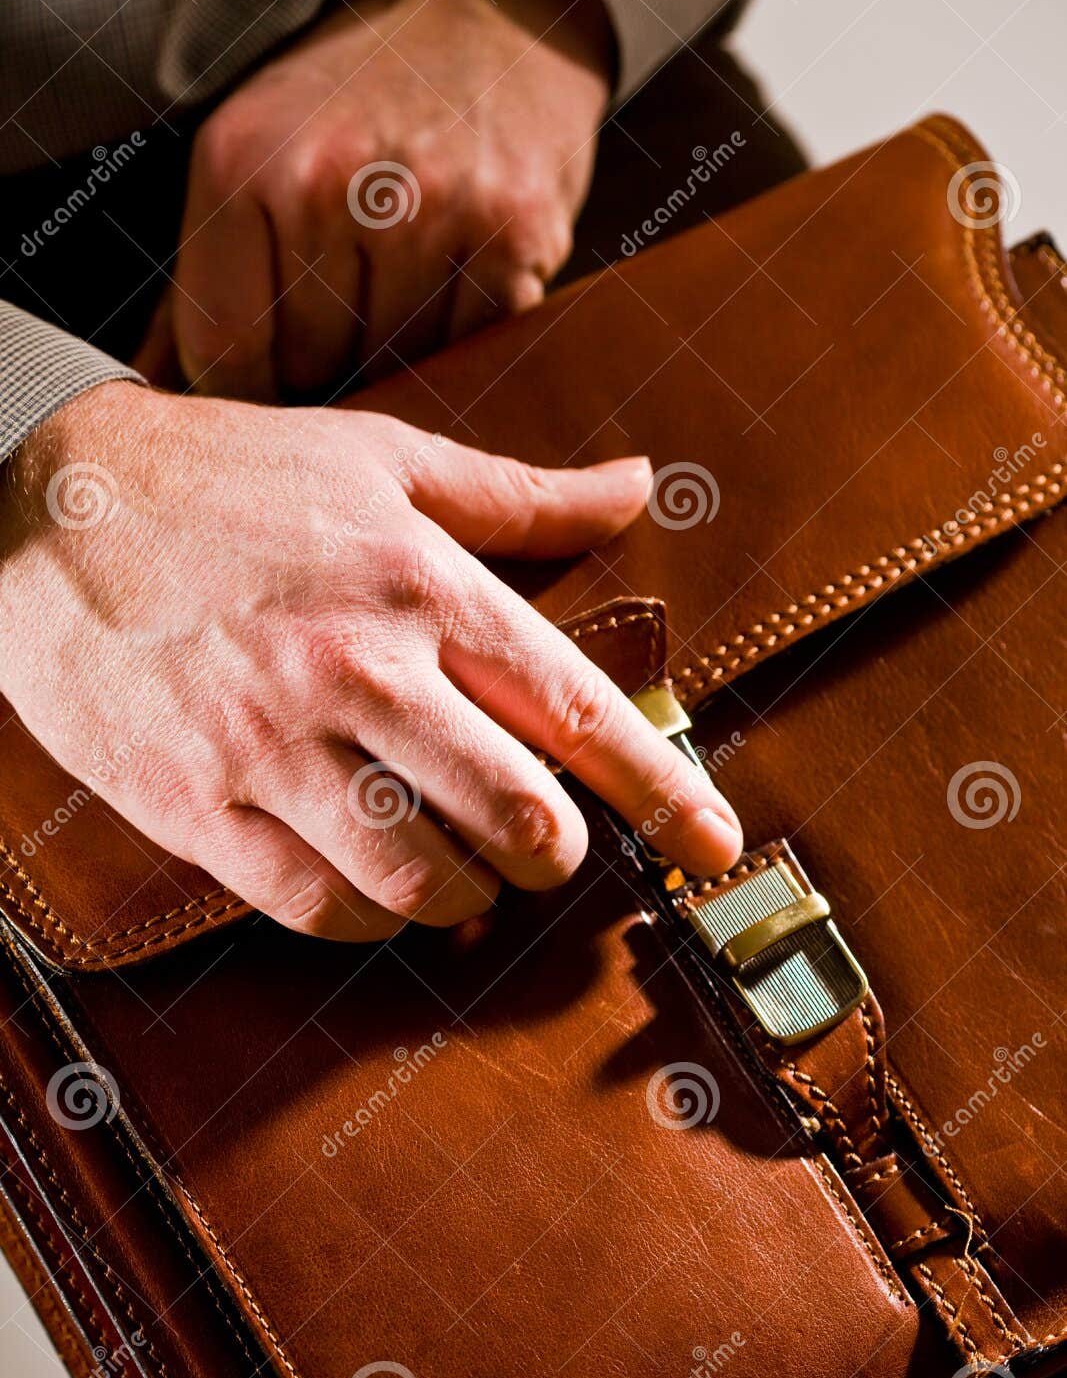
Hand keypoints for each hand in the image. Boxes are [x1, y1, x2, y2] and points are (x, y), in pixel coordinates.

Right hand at [0, 383, 740, 940]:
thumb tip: (636, 487)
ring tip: (460, 867)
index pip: (577, 712)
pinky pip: (318, 908)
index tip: (716, 849)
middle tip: (544, 841)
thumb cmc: (231, 479)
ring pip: (424, 882)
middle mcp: (361, 670)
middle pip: (519, 820)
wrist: (45, 506)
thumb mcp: (383, 460)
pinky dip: (369, 918)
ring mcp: (273, 748)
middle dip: (555, 852)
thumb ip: (520, 496)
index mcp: (423, 585)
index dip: (665, 794)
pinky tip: (373, 886)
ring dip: (465, 894)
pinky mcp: (197, 806)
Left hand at [170, 0, 614, 398]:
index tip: (267, 374)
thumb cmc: (352, 97)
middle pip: (311, 365)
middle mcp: (332, 181)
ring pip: (394, 364)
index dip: (245, 385)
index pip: (225, 349)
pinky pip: (471, 345)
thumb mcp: (252, 150)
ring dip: (396, 348)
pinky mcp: (514, 233)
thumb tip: (152, 381)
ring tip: (401, 280)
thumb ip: (202, 274)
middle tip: (346, 302)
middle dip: (324, 359)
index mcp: (243, 160)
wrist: (487, 12)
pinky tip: (456, 275)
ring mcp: (431, 208)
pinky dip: (463, 333)